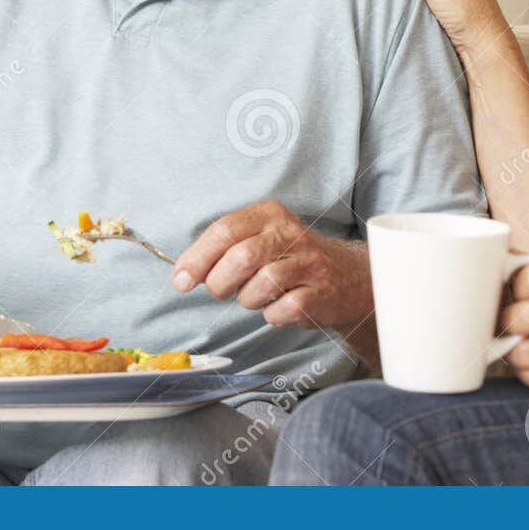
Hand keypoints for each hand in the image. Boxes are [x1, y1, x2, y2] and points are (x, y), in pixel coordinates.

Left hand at [173, 200, 371, 329]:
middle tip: (220, 291)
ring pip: (262, 284)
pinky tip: (277, 308)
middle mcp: (290, 233)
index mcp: (269, 214)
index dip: (197, 258)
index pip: (224, 230)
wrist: (347, 275)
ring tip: (255, 297)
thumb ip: (222, 249)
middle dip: (220, 282)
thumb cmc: (290, 259)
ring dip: (248, 299)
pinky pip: (284, 309)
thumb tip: (182, 274)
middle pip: (241, 256)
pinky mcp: (321, 291)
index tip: (181, 280)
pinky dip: (272, 315)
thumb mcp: (260, 238)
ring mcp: (308, 262)